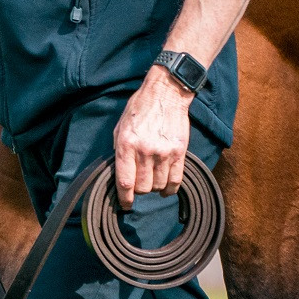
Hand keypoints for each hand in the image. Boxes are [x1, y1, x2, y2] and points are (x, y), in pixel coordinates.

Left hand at [113, 67, 194, 207]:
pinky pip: (176, 181)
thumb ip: (119, 150)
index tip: (125, 204)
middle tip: (138, 183)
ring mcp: (163, 153)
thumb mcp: (121, 127)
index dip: (124, 198)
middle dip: (138, 190)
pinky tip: (165, 188)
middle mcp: (145, 151)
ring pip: (158, 186)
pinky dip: (170, 189)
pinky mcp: (179, 153)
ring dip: (154, 187)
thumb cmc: (139, 108)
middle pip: (142, 188)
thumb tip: (120, 172)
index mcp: (126, 145)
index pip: (125, 182)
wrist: (165, 94)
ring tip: (151, 179)